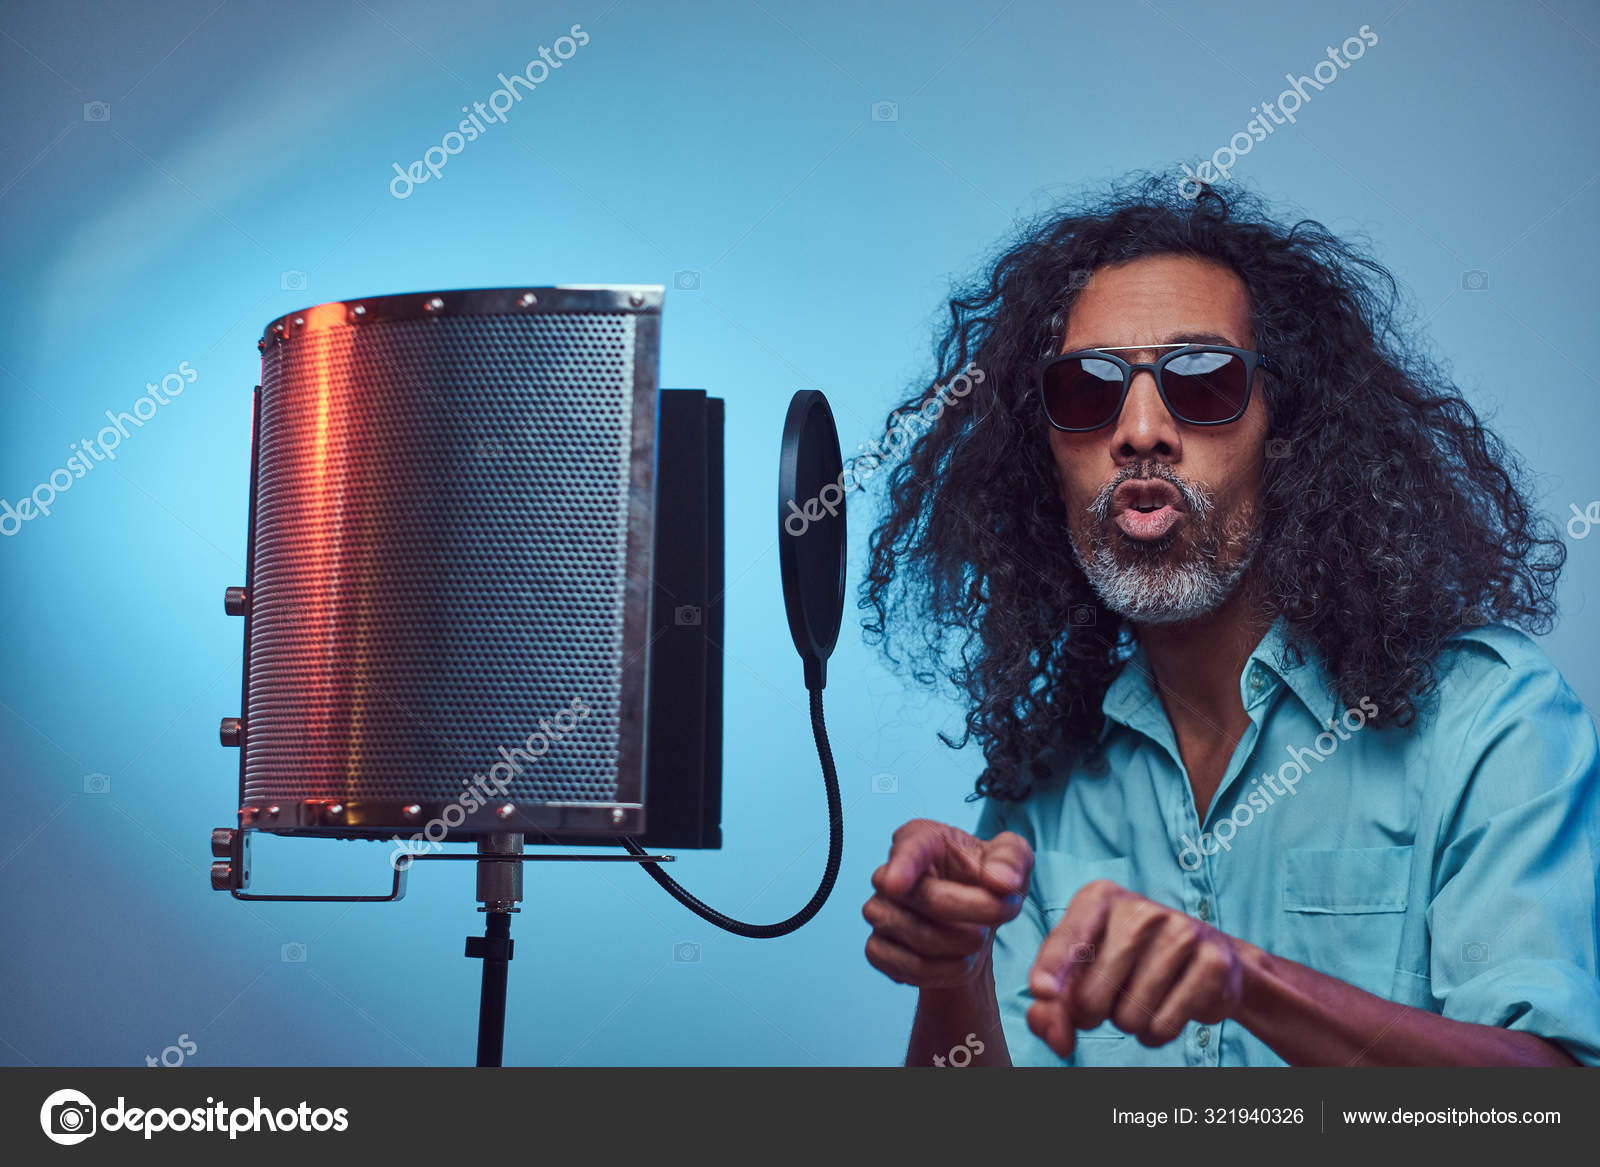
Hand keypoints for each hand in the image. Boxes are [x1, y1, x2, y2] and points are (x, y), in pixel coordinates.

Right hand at [863, 819, 1033, 989]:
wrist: (972, 918)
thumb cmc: (985, 878)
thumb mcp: (1012, 858)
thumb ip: (1011, 859)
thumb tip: (1002, 881)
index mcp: (918, 840)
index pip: (907, 850)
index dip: (901, 866)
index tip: (896, 884)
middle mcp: (887, 875)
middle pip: (928, 899)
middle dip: (976, 910)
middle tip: (1003, 911)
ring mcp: (877, 913)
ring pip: (921, 939)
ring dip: (964, 945)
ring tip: (979, 937)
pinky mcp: (876, 949)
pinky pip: (910, 969)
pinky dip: (946, 971)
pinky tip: (959, 959)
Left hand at [1026, 880, 1245, 1056]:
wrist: (1207, 965)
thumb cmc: (1131, 965)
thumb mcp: (1084, 972)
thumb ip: (1054, 1004)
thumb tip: (1057, 1038)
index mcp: (1099, 898)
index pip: (1068, 938)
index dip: (1051, 967)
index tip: (1042, 991)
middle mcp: (1140, 909)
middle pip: (1092, 994)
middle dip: (1091, 1015)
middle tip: (1108, 1001)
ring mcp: (1181, 931)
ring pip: (1129, 1015)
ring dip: (1127, 1023)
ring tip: (1141, 998)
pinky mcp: (1213, 962)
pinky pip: (1164, 1024)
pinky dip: (1156, 1033)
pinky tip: (1165, 1010)